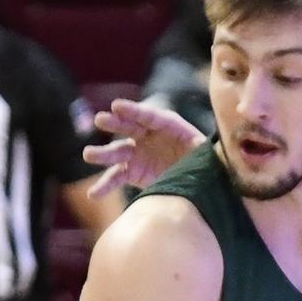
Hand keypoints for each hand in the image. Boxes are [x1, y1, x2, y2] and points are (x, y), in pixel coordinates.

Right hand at [82, 98, 205, 198]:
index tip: (117, 106)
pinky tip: (93, 194)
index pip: (150, 116)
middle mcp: (148, 135)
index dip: (134, 111)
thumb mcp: (208, 154)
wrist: (198, 180)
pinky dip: (104, 186)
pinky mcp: (131, 172)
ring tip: (88, 155)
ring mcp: (137, 153)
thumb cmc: (206, 161)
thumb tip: (213, 151)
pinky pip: (115, 177)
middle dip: (115, 123)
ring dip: (102, 153)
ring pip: (117, 151)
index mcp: (169, 125)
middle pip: (129, 127)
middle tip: (100, 120)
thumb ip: (204, 150)